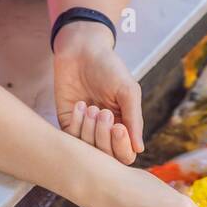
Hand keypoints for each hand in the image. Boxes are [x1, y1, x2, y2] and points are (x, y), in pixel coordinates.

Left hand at [53, 21, 143, 164]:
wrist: (82, 50)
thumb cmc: (109, 68)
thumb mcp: (128, 91)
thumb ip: (134, 119)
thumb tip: (139, 148)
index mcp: (124, 125)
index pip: (125, 153)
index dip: (122, 147)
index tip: (119, 127)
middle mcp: (105, 131)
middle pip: (105, 156)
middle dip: (104, 136)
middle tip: (103, 112)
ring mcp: (85, 128)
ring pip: (87, 149)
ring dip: (89, 128)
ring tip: (91, 106)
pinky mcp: (68, 122)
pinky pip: (70, 138)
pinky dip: (76, 123)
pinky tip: (80, 104)